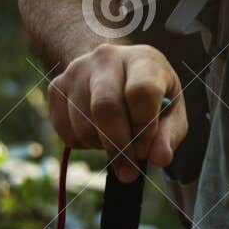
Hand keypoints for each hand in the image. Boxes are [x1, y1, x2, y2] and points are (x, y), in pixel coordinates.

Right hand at [45, 43, 186, 180]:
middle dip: (118, 146)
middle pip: (105, 107)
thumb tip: (160, 158)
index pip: (141, 91)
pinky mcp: (56, 86)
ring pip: (83, 124)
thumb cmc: (151, 95)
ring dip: (102, 147)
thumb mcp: (172, 112)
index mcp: (144, 59)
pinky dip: (84, 145)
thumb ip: (169, 135)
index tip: (145, 151)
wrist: (116, 72)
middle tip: (129, 171)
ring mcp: (77, 70)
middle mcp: (107, 58)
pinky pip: (66, 131)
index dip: (144, 128)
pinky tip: (100, 134)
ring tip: (118, 143)